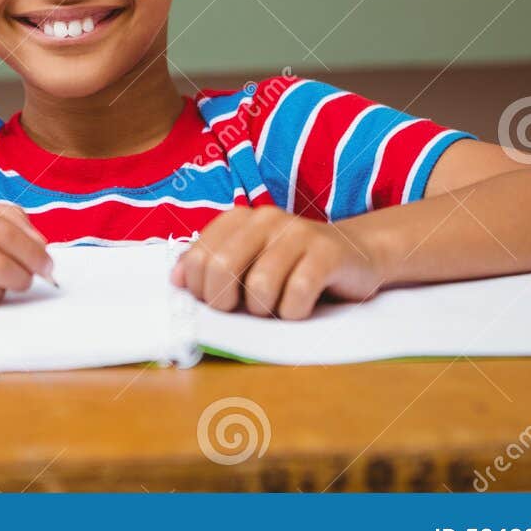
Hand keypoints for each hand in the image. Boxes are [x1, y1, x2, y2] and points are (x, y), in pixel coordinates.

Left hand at [170, 203, 386, 319]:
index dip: (202, 289)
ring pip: (260, 286)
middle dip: (226, 302)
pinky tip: (300, 307)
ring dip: (264, 310)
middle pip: (223, 268)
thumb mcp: (248, 262)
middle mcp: (266, 219)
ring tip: (275, 306)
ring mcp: (298, 233)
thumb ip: (211, 265)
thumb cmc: (291, 265)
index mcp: (240, 219)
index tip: (218, 301)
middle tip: (243, 310)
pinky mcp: (327, 253)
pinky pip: (297, 294)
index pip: (200, 257)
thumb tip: (177, 279)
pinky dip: (293, 312)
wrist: (353, 255)